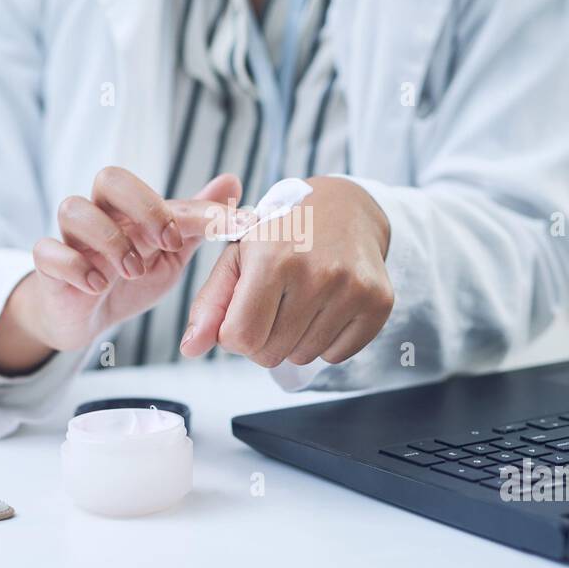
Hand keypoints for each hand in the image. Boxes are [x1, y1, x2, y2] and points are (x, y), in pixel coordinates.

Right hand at [0, 169, 240, 373]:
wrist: (85, 317)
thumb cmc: (128, 277)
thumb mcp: (170, 251)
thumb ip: (197, 220)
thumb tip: (232, 180)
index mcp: (131, 210)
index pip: (161, 191)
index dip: (200, 209)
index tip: (234, 228)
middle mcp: (100, 215)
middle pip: (110, 177)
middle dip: (143, 206)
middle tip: (166, 242)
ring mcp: (70, 239)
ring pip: (73, 208)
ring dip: (110, 239)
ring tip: (132, 271)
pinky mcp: (48, 267)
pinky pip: (46, 251)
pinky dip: (74, 266)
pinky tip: (97, 286)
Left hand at [179, 176, 392, 367]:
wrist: (347, 208)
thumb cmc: (284, 232)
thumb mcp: (238, 256)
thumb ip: (211, 303)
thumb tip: (190, 348)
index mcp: (273, 258)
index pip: (240, 338)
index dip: (235, 333)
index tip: (244, 311)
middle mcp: (315, 274)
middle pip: (270, 354)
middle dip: (264, 339)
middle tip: (274, 305)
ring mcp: (351, 289)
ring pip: (303, 358)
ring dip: (295, 339)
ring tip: (301, 301)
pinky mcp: (378, 302)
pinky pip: (337, 355)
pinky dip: (326, 340)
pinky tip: (326, 306)